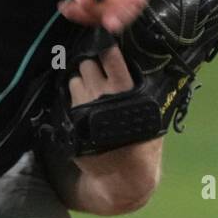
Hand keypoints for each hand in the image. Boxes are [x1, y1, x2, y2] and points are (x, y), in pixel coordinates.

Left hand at [68, 45, 162, 202]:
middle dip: (91, 66)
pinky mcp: (71, 118)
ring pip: (74, 78)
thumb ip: (139, 89)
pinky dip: (74, 96)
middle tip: (98, 73)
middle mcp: (102, 93)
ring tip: (90, 91)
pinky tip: (82, 103)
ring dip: (80, 81)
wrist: (123, 176)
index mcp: (125, 89)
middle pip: (87, 63)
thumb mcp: (149, 114)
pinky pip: (69, 96)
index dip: (105, 46)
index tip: (104, 41)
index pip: (110, 54)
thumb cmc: (142, 144)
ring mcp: (84, 105)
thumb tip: (134, 62)